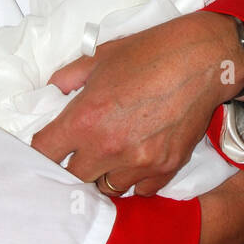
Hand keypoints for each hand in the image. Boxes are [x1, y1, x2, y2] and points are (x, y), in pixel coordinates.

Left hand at [31, 12, 243, 193]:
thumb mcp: (99, 57)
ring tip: (112, 156)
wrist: (202, 59)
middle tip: (82, 151)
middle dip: (74, 165)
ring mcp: (139, 162)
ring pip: (107, 189)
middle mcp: (108, 147)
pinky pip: (141, 190)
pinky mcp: (166, 168)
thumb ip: (68, 78)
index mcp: (84, 118)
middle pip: (73, 178)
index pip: (43, 152)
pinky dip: (136, 180)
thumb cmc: (149, 52)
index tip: (48, 147)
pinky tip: (137, 161)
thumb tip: (52, 90)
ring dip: (105, 175)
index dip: (41, 151)